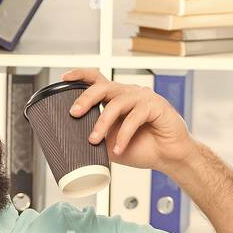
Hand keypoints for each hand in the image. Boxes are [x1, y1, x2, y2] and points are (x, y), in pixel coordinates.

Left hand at [60, 68, 194, 169]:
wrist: (169, 158)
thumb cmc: (142, 148)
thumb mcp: (111, 143)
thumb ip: (96, 137)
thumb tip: (71, 142)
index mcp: (117, 98)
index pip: (97, 79)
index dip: (80, 75)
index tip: (64, 78)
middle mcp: (129, 93)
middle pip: (103, 86)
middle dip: (86, 98)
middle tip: (74, 113)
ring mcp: (143, 97)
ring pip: (117, 103)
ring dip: (102, 123)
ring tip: (94, 141)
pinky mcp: (156, 106)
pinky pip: (134, 117)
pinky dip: (124, 135)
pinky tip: (118, 149)